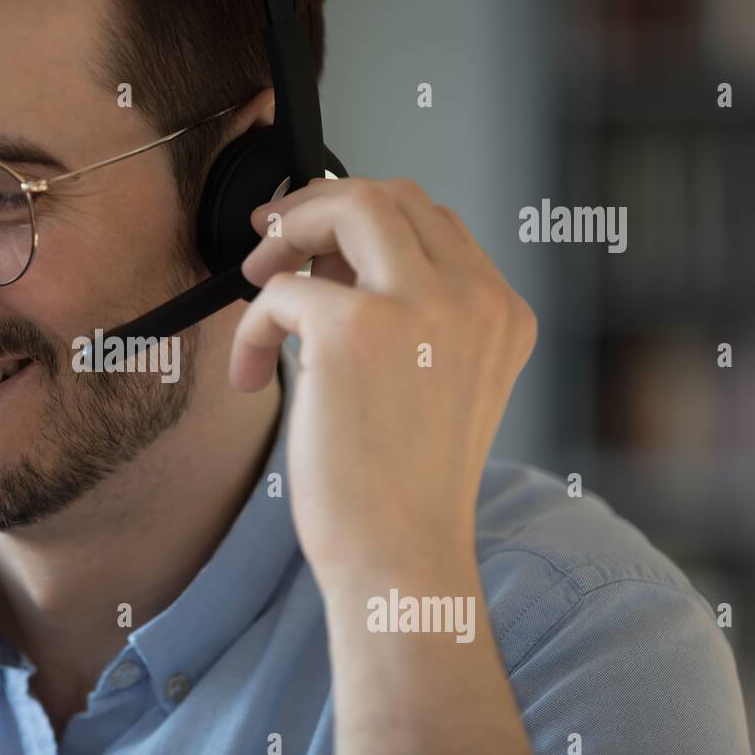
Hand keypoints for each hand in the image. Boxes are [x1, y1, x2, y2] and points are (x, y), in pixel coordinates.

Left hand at [231, 177, 536, 578]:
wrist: (399, 558)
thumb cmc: (403, 487)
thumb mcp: (434, 383)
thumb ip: (408, 313)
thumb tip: (328, 254)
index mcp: (500, 313)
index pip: (434, 222)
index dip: (364, 218)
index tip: (316, 241)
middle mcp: (474, 299)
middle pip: (394, 196)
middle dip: (321, 206)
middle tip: (272, 243)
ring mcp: (420, 307)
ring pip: (350, 204)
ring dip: (289, 231)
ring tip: (257, 280)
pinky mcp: (355, 331)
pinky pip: (282, 290)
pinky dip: (254, 325)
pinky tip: (254, 374)